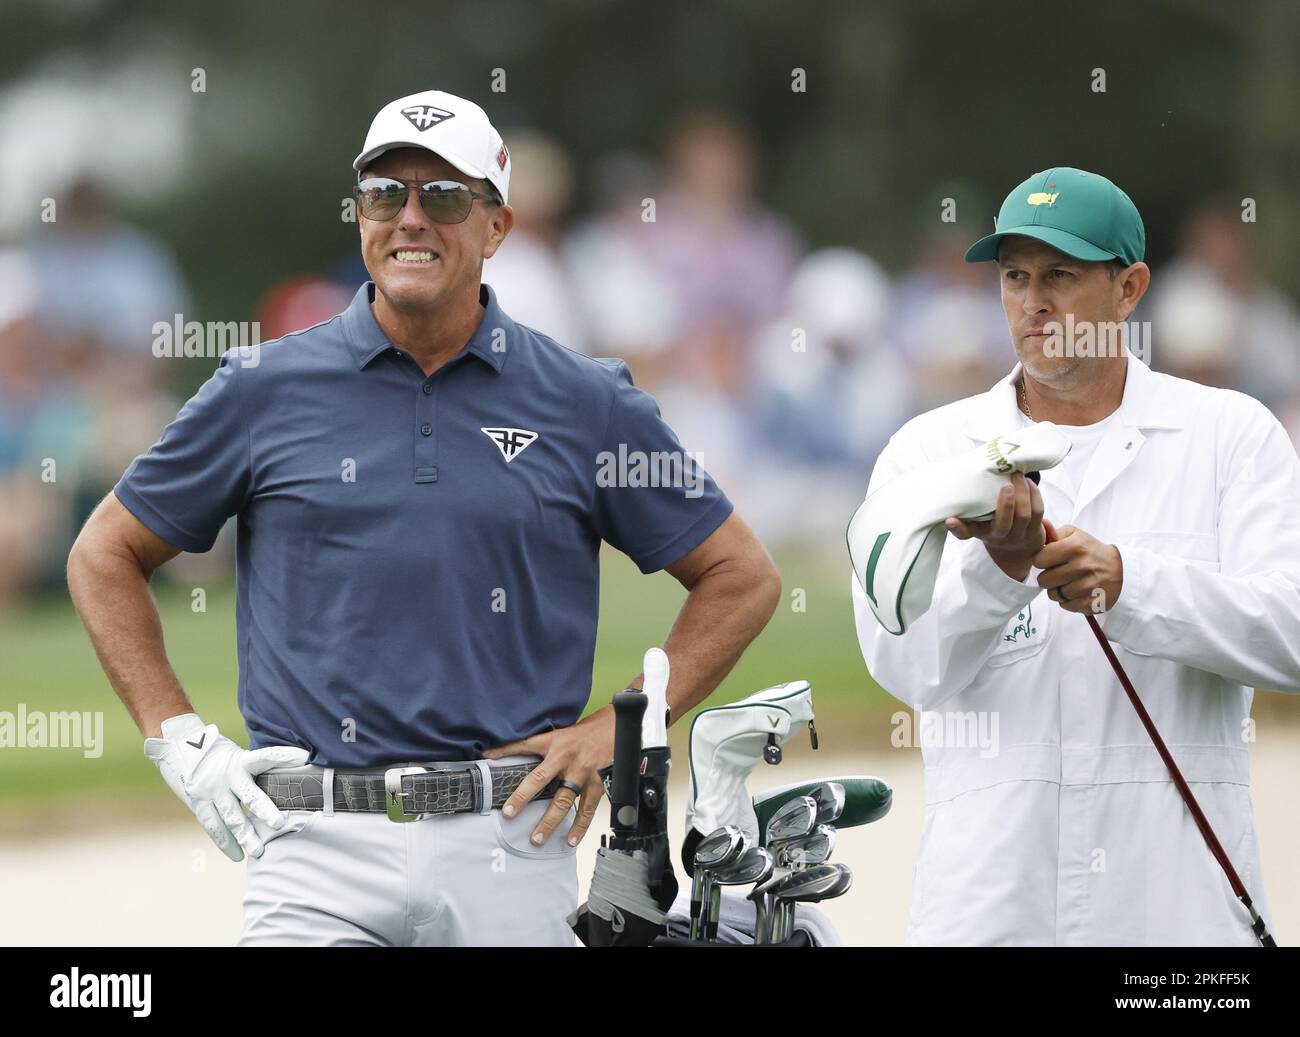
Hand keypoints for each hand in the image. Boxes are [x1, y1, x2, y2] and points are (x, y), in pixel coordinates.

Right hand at [143, 713, 309, 860]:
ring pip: (231, 817)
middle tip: (280, 824)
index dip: (284, 757)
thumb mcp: (235, 754)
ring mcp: (211, 790)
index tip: (304, 758)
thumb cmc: (215, 751)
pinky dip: (225, 842)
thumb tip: (284, 780)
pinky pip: (213, 826)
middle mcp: (226, 775)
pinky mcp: (198, 802)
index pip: (265, 757)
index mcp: (240, 760)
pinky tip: (237, 856)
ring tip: (259, 851)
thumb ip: (253, 769)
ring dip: (245, 836)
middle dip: (265, 810)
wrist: (177, 745)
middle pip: (249, 795)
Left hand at [484, 706, 614, 848]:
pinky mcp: (599, 782)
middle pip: (541, 779)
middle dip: (524, 797)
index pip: (525, 745)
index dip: (505, 751)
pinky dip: (580, 826)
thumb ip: (535, 746)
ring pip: (564, 800)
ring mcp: (583, 771)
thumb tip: (499, 754)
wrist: (615, 728)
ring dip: (550, 821)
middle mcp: (566, 756)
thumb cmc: (584, 734)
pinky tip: (571, 840)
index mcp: (554, 742)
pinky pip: (588, 809)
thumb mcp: (558, 734)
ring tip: (537, 838)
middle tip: (509, 813)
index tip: (488, 762)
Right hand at [944, 471, 1045, 580]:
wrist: (1018, 548)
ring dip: (1024, 493)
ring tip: (1019, 476)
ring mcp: (1019, 536)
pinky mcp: (1035, 531)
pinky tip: (1028, 483)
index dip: (958, 528)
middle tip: (1007, 484)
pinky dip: (1034, 494)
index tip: (950, 520)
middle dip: (1006, 504)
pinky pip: (1038, 511)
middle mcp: (999, 537)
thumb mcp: (979, 521)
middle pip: (1003, 524)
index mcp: (981, 532)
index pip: (966, 533)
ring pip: (1024, 515)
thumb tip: (959, 480)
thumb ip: (970, 508)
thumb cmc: (993, 524)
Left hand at [1032, 522, 1123, 613]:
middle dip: (1048, 578)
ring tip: (1069, 583)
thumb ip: (1054, 533)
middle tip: (1059, 573)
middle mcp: (1082, 566)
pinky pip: (1066, 606)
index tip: (1051, 560)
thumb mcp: (1075, 535)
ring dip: (1058, 591)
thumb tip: (1041, 524)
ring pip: (1054, 595)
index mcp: (1074, 547)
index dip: (1042, 561)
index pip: (1038, 560)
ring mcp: (1089, 586)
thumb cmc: (1091, 551)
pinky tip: (1077, 593)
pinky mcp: (1094, 602)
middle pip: (1043, 580)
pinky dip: (1068, 601)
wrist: (1121, 568)